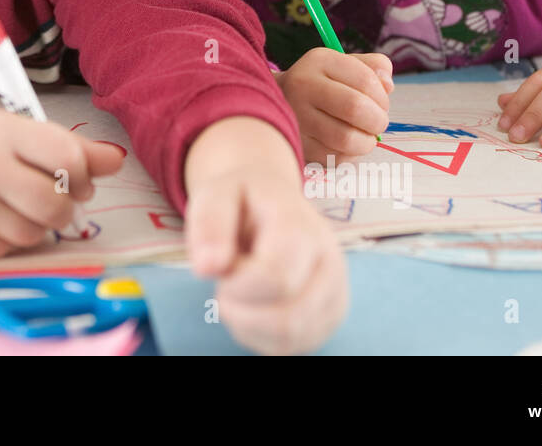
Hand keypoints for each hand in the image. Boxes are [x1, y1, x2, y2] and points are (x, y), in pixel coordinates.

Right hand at [0, 109, 124, 258]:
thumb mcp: (9, 131)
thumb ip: (64, 146)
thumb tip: (116, 160)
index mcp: (1, 131)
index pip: (67, 158)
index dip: (84, 174)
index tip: (79, 179)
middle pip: (57, 203)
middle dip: (65, 206)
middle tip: (52, 197)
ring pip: (38, 231)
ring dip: (38, 223)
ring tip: (13, 203)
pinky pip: (13, 248)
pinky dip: (12, 237)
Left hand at [183, 117, 348, 354]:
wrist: (269, 198)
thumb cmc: (240, 199)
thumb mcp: (215, 194)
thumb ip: (209, 224)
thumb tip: (207, 268)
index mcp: (303, 227)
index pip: (277, 279)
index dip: (237, 287)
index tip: (220, 270)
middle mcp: (330, 263)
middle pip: (288, 319)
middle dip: (240, 312)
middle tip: (225, 286)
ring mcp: (334, 293)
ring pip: (291, 339)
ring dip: (248, 325)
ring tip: (240, 293)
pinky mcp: (328, 317)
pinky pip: (292, 348)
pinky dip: (261, 337)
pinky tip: (252, 308)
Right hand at [277, 48, 393, 164]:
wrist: (280, 100)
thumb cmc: (323, 83)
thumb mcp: (345, 65)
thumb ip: (372, 68)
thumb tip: (388, 86)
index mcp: (320, 61)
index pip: (366, 80)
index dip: (383, 98)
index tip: (381, 104)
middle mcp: (302, 85)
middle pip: (355, 108)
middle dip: (377, 120)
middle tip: (377, 123)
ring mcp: (296, 116)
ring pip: (346, 138)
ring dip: (366, 141)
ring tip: (365, 136)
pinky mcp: (297, 143)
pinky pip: (335, 156)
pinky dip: (350, 154)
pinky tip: (348, 145)